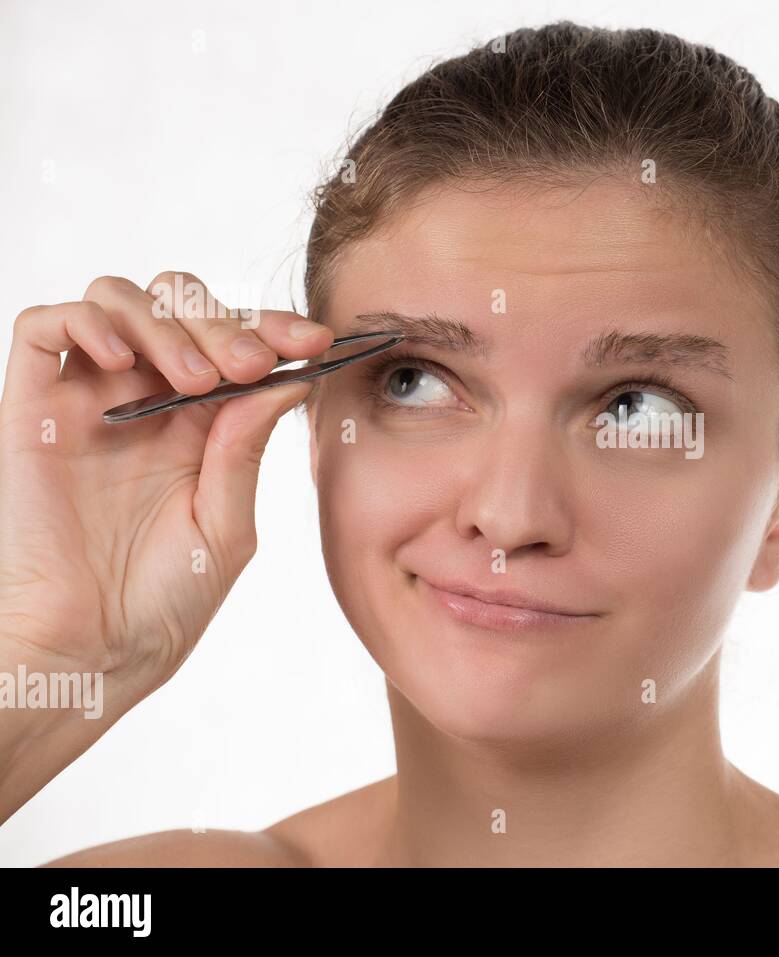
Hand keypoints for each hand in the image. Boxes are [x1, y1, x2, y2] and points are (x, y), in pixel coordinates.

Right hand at [0, 272, 330, 692]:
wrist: (88, 653)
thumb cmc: (161, 604)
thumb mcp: (225, 526)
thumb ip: (246, 449)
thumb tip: (290, 379)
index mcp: (201, 424)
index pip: (238, 344)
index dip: (276, 329)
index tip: (314, 340)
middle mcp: (145, 402)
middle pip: (181, 308)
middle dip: (225, 323)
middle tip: (248, 365)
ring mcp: (88, 400)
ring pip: (118, 300)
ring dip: (165, 320)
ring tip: (194, 379)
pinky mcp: (31, 409)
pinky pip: (43, 327)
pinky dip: (87, 321)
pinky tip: (125, 364)